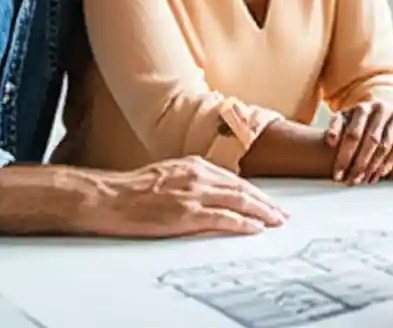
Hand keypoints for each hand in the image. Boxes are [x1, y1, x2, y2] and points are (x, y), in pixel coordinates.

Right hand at [86, 156, 288, 237]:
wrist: (111, 197)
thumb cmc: (134, 189)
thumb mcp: (170, 173)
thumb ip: (193, 179)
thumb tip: (214, 192)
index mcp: (195, 165)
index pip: (234, 179)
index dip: (255, 191)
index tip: (268, 201)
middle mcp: (199, 176)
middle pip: (242, 189)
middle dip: (265, 202)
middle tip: (281, 213)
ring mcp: (194, 194)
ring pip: (239, 201)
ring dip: (261, 212)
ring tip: (275, 221)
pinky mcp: (187, 214)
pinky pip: (224, 218)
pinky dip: (243, 223)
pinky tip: (254, 228)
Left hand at [325, 101, 392, 184]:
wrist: (387, 106)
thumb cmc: (361, 118)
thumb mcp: (346, 117)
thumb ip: (335, 126)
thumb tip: (330, 141)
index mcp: (362, 108)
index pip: (352, 134)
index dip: (344, 156)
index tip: (338, 175)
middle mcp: (381, 110)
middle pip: (371, 141)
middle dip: (360, 165)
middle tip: (352, 181)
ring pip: (386, 146)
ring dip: (374, 166)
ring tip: (365, 181)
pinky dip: (390, 162)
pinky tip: (380, 174)